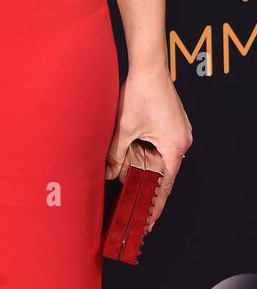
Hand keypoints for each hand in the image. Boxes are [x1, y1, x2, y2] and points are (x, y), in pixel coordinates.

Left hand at [105, 64, 192, 232]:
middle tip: (125, 188)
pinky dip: (143, 147)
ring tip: (122, 159)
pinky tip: (130, 144)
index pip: (165, 185)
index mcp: (174, 147)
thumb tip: (106, 173)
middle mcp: (181, 141)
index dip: (155, 205)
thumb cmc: (140, 94)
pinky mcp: (172, 123)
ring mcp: (178, 131)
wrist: (149, 66)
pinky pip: (157, 143)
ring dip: (140, 158)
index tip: (148, 222)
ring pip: (156, 156)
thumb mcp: (124, 128)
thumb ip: (115, 154)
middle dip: (141, 176)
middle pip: (159, 169)